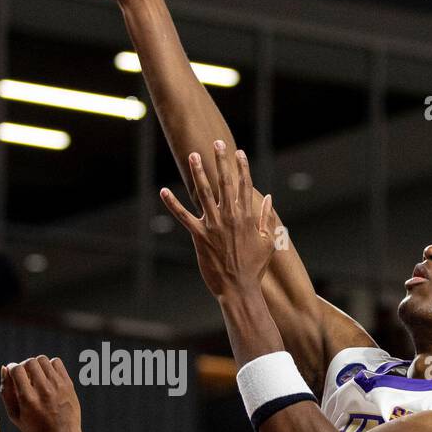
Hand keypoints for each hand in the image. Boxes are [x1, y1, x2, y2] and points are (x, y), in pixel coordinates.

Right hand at [0, 356, 83, 431]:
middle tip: (25, 376)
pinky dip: (50, 366)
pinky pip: (56, 362)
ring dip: (36, 365)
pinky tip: (47, 377)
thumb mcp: (14, 415)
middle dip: (24, 366)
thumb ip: (6, 391)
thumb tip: (4, 368)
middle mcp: (43, 390)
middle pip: (29, 362)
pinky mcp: (68, 384)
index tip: (12, 373)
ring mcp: (57, 385)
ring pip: (42, 359)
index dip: (11, 368)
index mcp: (28, 398)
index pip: (16, 369)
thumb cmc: (35, 428)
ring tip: (36, 376)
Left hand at [161, 143, 275, 299]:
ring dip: (199, 172)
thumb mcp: (267, 242)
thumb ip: (267, 218)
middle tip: (217, 142)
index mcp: (247, 216)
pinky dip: (172, 204)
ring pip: (204, 193)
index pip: (244, 185)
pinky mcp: (199, 236)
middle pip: (225, 182)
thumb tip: (268, 198)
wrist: (240, 289)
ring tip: (194, 155)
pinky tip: (163, 191)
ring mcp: (214, 225)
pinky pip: (183, 216)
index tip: (239, 153)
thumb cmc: (255, 268)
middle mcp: (230, 216)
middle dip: (221, 161)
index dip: (242, 167)